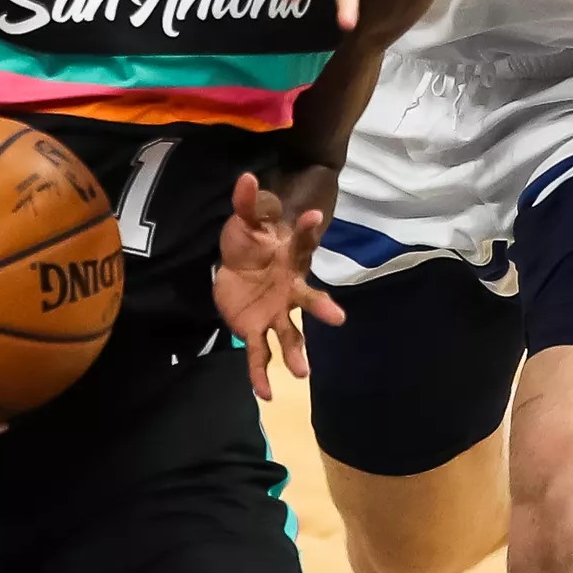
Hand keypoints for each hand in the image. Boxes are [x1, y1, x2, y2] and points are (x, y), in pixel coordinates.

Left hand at [213, 174, 344, 400]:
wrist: (233, 268)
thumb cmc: (249, 243)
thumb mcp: (245, 220)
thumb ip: (247, 203)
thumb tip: (246, 178)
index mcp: (291, 260)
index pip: (303, 242)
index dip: (307, 229)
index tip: (314, 215)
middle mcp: (290, 290)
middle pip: (310, 301)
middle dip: (322, 309)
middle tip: (338, 318)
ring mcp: (275, 313)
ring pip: (290, 335)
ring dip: (296, 353)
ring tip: (302, 373)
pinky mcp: (254, 330)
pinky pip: (259, 355)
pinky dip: (260, 375)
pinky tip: (264, 395)